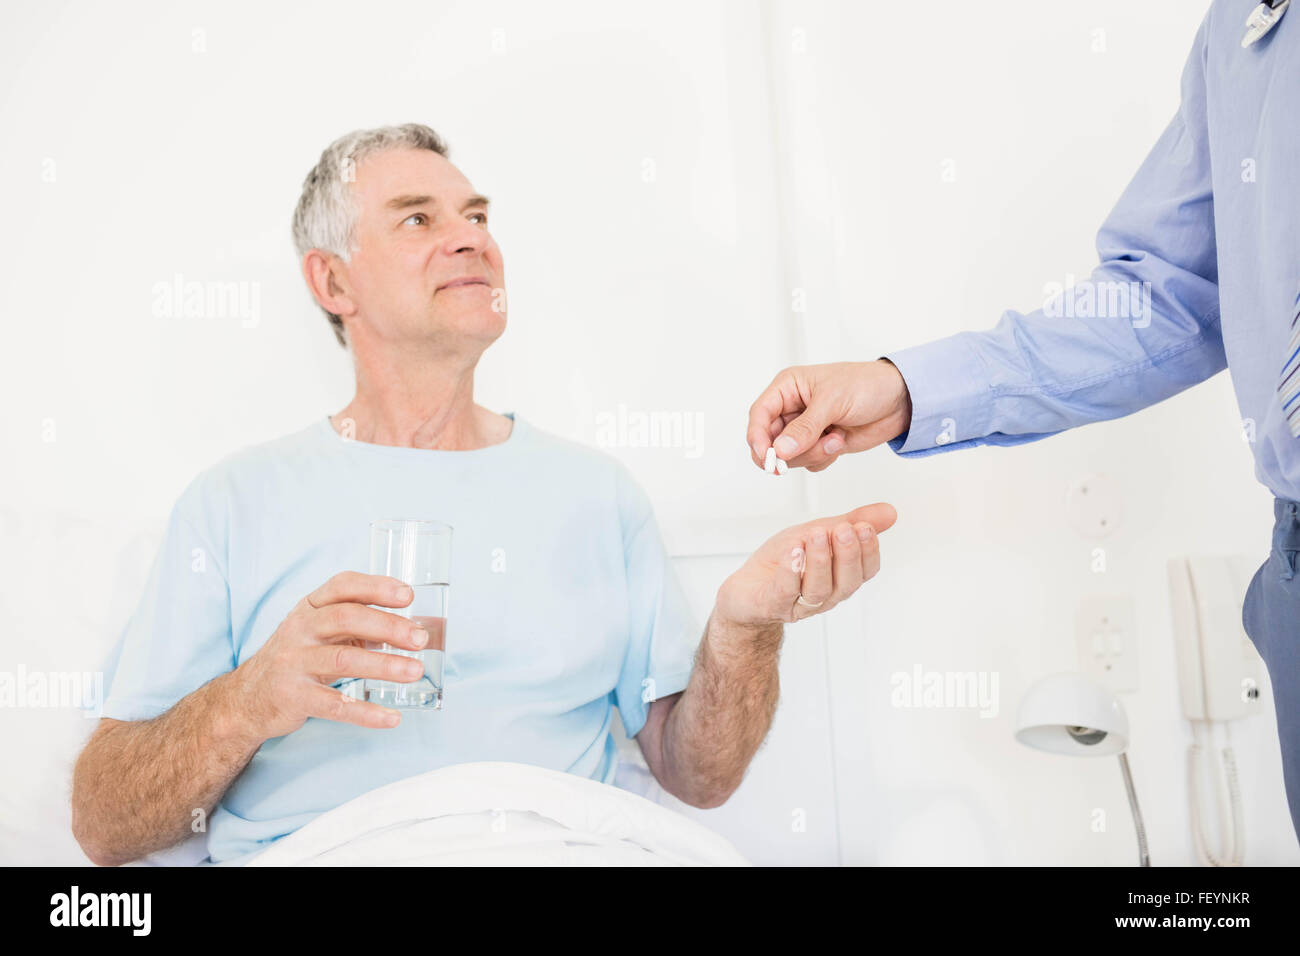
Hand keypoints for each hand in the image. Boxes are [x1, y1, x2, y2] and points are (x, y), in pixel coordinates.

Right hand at [232, 572, 432, 738]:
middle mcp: (300, 629)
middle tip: (421, 639)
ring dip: (384, 665)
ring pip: (343, 659)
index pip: (342, 586)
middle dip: (388, 626)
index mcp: (310, 607)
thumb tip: (421, 629)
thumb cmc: (300, 657)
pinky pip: (334, 705)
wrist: (247, 698)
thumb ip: (363, 625)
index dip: (376, 586)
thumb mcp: (322, 632)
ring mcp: (294, 663)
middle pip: (346, 618)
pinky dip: (365, 713)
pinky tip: (391, 718)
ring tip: (415, 671)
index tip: (408, 595)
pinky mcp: (293, 696)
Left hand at [714, 502, 896, 629]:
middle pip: (846, 582)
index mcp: (840, 578)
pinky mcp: (773, 604)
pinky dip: (791, 572)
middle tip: (844, 530)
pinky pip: (786, 592)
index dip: (868, 551)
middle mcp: (825, 595)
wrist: (745, 588)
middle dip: (848, 555)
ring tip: (816, 535)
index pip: (866, 571)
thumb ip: (852, 523)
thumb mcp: (820, 533)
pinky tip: (793, 552)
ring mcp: (799, 604)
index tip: (864, 527)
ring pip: (818, 588)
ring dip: (820, 561)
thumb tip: (890, 513)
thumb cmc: (784, 561)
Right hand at [746, 360, 912, 472]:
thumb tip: (780, 449)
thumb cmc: (867, 385)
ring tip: (835, 438)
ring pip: (789, 455)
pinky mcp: (820, 444)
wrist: (900, 401)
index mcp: (788, 388)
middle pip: (770, 440)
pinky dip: (823, 458)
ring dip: (812, 453)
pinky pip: (808, 462)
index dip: (758, 437)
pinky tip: (840, 440)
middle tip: (803, 454)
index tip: (767, 456)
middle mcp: (792, 409)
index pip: (759, 415)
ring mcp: (806, 429)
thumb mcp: (833, 401)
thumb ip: (805, 428)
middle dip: (787, 451)